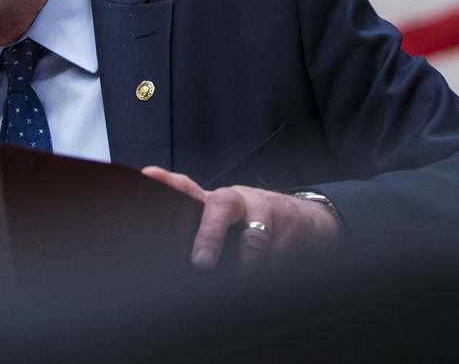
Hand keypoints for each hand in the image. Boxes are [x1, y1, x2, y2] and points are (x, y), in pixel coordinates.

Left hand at [142, 166, 341, 268]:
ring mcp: (266, 215)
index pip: (188, 186)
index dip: (168, 181)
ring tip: (238, 282)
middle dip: (210, 235)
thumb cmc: (256, 224)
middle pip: (221, 206)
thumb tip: (177, 262)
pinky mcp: (290, 235)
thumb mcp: (227, 223)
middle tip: (201, 263)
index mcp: (217, 202)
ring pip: (254, 241)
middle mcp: (239, 203)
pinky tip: (265, 279)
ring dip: (246, 265)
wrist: (309, 223)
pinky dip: (268, 274)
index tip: (148, 175)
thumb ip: (202, 234)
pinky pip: (276, 259)